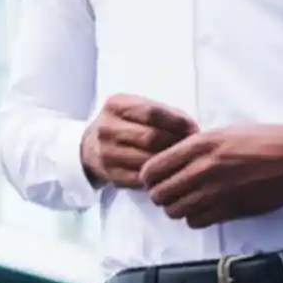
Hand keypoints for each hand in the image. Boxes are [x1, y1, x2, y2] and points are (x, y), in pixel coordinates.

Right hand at [81, 94, 198, 189]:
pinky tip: (168, 171)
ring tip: (182, 158)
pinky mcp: (111, 174)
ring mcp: (107, 153)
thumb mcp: (134, 108)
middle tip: (191, 146)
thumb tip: (191, 128)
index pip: (152, 112)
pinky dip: (158, 175)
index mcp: (115, 105)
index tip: (192, 127)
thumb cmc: (123, 123)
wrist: (89, 146)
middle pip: (151, 137)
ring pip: (148, 160)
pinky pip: (142, 178)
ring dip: (170, 161)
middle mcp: (107, 128)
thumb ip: (161, 112)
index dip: (176, 121)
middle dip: (176, 142)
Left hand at [139, 123, 282, 228]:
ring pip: (175, 211)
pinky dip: (194, 218)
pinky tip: (203, 208)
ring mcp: (216, 192)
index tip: (152, 178)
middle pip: (160, 194)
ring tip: (186, 201)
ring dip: (176, 208)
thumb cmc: (263, 139)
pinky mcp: (231, 210)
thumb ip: (195, 146)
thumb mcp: (223, 132)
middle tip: (168, 191)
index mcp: (200, 145)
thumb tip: (173, 159)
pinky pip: (196, 221)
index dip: (148, 177)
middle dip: (159, 194)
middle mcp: (204, 169)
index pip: (154, 168)